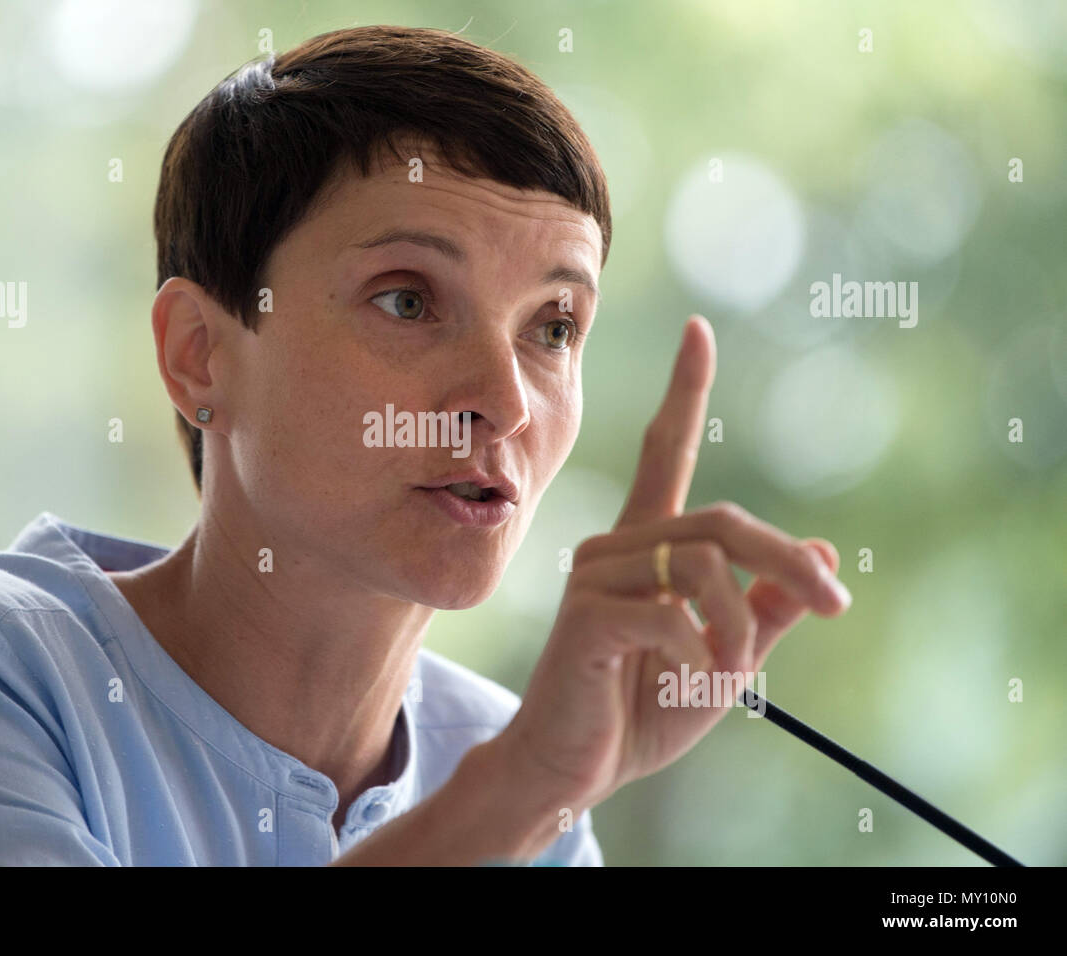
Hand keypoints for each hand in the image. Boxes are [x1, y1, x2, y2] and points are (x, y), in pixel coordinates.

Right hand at [497, 315, 852, 814]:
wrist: (572, 769)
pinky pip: (670, 614)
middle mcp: (616, 546)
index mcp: (647, 548)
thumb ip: (767, 610)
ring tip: (732, 670)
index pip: (663, 452)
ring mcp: (596, 577)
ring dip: (740, 623)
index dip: (684, 391)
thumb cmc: (639, 711)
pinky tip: (692, 676)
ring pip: (702, 564)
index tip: (699, 331)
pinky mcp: (586, 616)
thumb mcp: (725, 661)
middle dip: (789, 559)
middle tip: (837, 606)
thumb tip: (826, 552)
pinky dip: (701, 649)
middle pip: (722, 521)